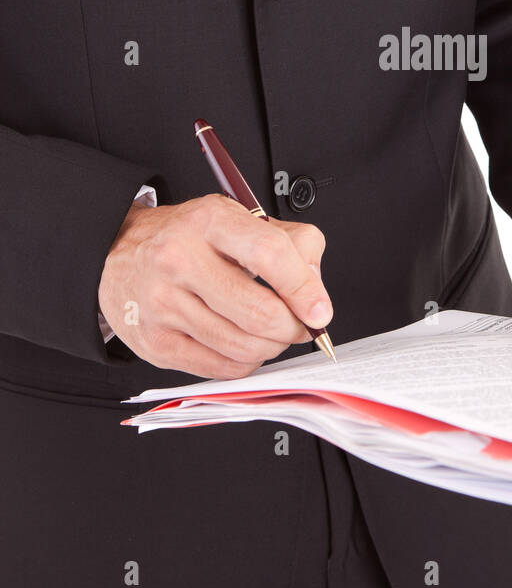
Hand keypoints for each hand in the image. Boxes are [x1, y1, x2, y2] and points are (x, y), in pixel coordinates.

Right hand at [98, 194, 332, 378]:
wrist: (117, 251)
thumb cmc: (187, 237)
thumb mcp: (237, 219)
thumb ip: (290, 243)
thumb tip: (315, 291)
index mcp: (208, 221)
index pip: (270, 254)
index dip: (304, 289)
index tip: (319, 311)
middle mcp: (179, 259)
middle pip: (259, 312)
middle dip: (293, 328)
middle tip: (299, 325)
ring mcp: (162, 303)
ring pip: (243, 347)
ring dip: (272, 347)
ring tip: (272, 334)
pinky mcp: (154, 342)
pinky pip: (220, 368)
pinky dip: (245, 363)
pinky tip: (244, 345)